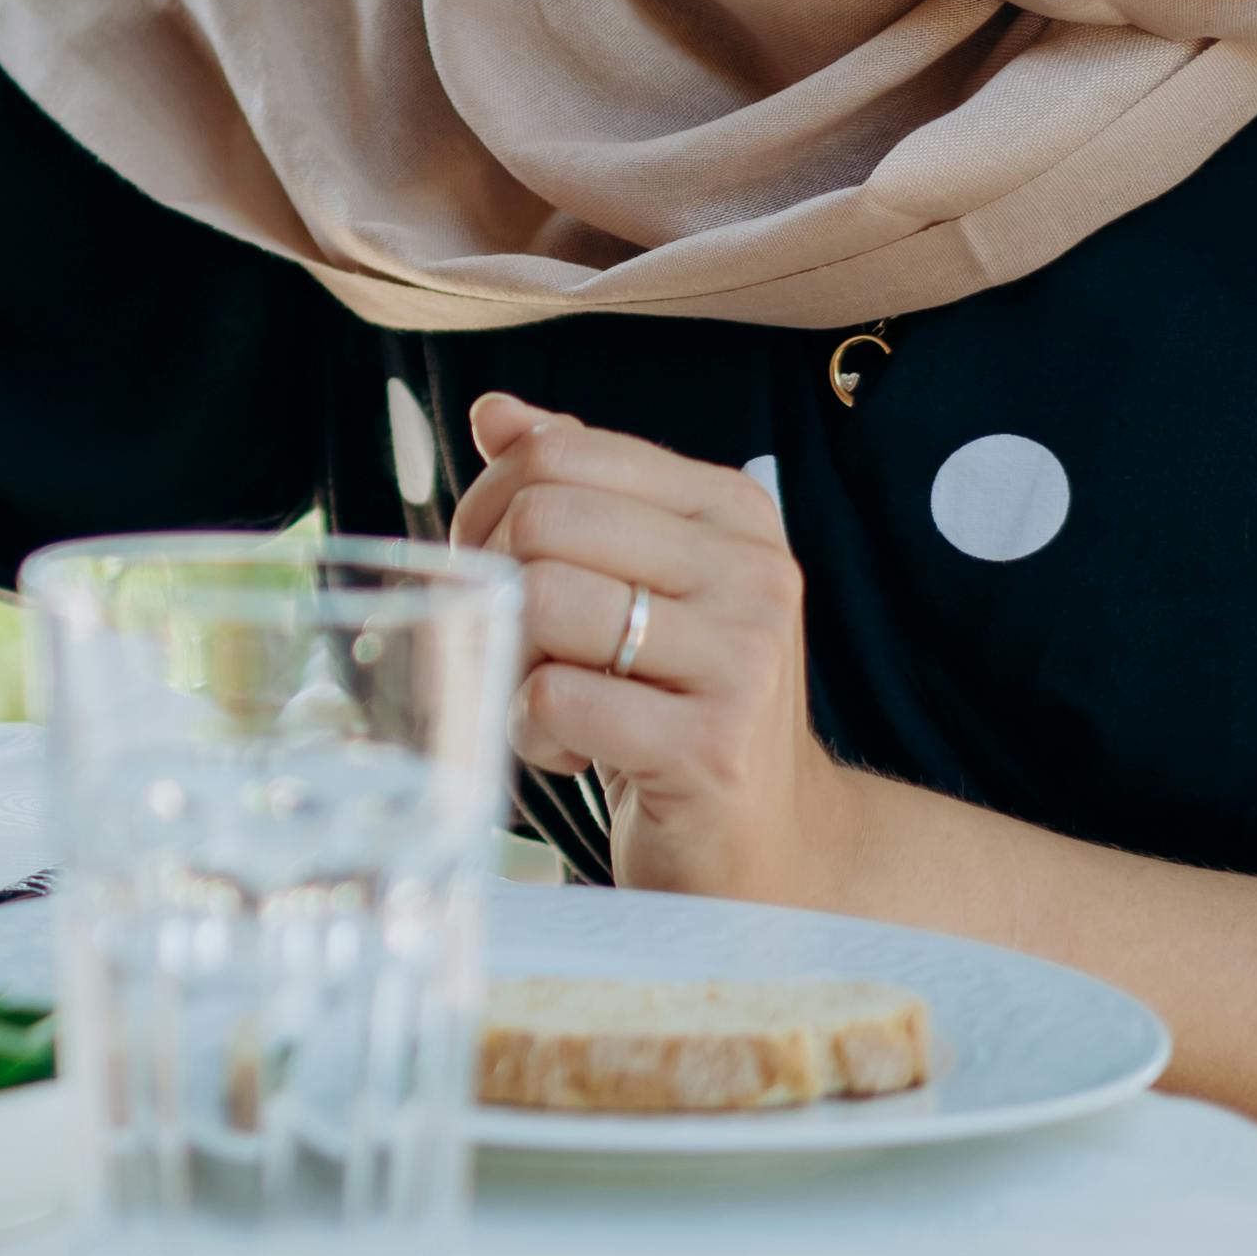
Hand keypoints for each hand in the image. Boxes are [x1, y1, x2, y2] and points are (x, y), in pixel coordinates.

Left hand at [447, 393, 853, 905]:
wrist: (769, 842)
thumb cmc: (676, 701)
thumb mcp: (635, 581)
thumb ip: (572, 491)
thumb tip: (495, 413)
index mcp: (731, 508)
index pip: (560, 452)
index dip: (487, 507)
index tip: (496, 568)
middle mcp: (752, 569)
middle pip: (541, 520)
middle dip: (494, 584)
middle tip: (518, 643)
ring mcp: (744, 657)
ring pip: (543, 602)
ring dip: (514, 662)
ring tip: (554, 700)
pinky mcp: (712, 745)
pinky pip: (553, 699)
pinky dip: (532, 732)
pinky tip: (574, 752)